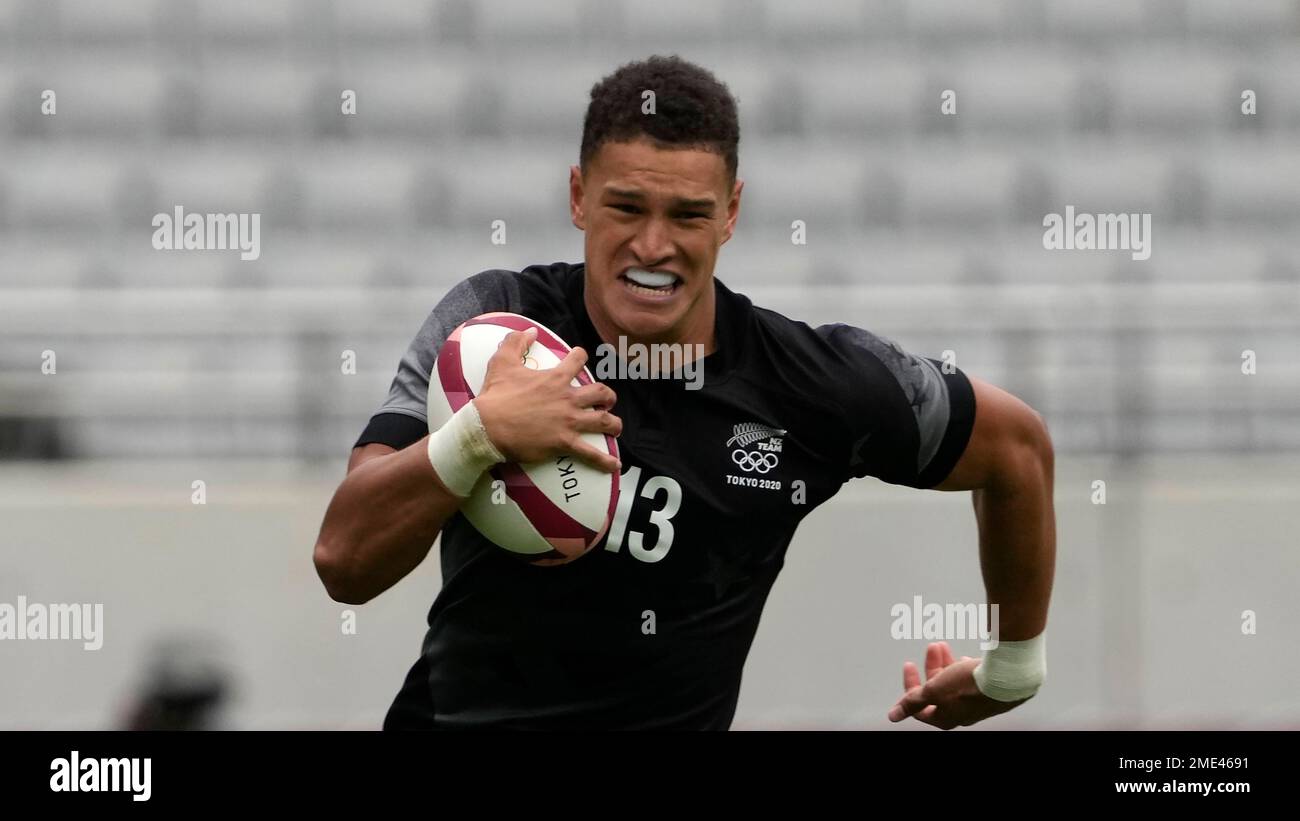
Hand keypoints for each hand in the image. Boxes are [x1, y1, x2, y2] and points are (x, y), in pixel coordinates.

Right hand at [474, 327, 622, 472]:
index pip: (578, 360)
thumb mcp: (501, 362)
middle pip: (601, 392)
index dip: (581, 357)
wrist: (487, 427)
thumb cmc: (495, 396)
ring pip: (604, 421)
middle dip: (607, 396)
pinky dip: (604, 460)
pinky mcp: (564, 442)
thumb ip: (515, 342)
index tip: (580, 359)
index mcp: (555, 378)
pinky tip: (615, 465)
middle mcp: (568, 398)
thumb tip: (530, 331)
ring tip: (615, 427)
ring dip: (614, 424)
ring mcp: (569, 421)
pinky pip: (590, 453)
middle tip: (606, 401)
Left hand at [886, 641, 1029, 728]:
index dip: (909, 686)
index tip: (908, 664)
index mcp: (946, 718)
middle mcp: (962, 713)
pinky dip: (962, 667)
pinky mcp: (990, 691)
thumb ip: (912, 702)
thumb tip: (893, 716)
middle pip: (938, 691)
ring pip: (954, 682)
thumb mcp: (934, 690)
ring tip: (942, 645)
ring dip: (945, 663)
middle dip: (931, 667)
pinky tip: (963, 658)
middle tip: (931, 647)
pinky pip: (970, 679)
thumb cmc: (971, 684)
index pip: (919, 707)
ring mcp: (977, 703)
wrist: (1009, 676)